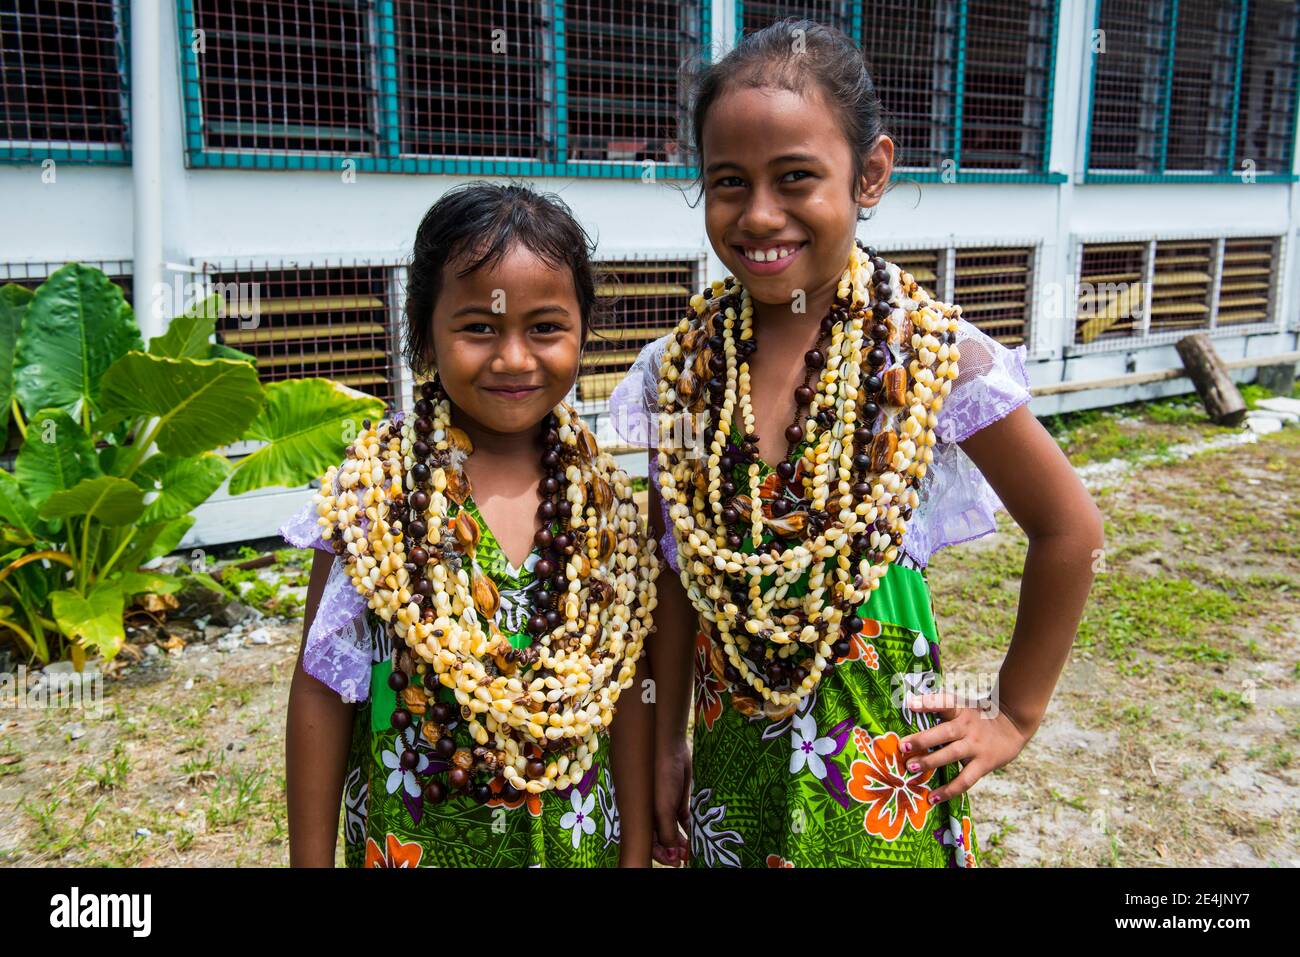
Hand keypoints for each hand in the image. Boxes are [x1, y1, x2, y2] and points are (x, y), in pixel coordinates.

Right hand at [652, 737, 690, 865]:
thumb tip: (674, 857)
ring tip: (695, 849)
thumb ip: (667, 834)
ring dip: (683, 842)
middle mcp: (652, 815)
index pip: (649, 844)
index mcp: (643, 818)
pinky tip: (697, 836)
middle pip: (662, 840)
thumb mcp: (663, 809)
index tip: (676, 862)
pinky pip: (683, 820)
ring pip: (674, 831)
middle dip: (674, 851)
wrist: (670, 749)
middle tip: (688, 858)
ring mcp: (665, 807)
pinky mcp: (678, 800)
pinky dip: (689, 829)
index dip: (661, 855)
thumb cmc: (661, 777)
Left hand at [897, 691, 1031, 804]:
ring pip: (952, 755)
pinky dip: (949, 790)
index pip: (945, 702)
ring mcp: (976, 746)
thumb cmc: (979, 715)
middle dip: (922, 740)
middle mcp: (967, 727)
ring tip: (911, 768)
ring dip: (930, 762)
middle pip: (944, 732)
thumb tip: (909, 705)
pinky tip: (932, 798)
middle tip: (903, 747)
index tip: (910, 704)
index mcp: (961, 709)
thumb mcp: (963, 705)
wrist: (1012, 724)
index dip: (928, 702)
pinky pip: (965, 780)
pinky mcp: (983, 764)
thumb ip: (941, 707)